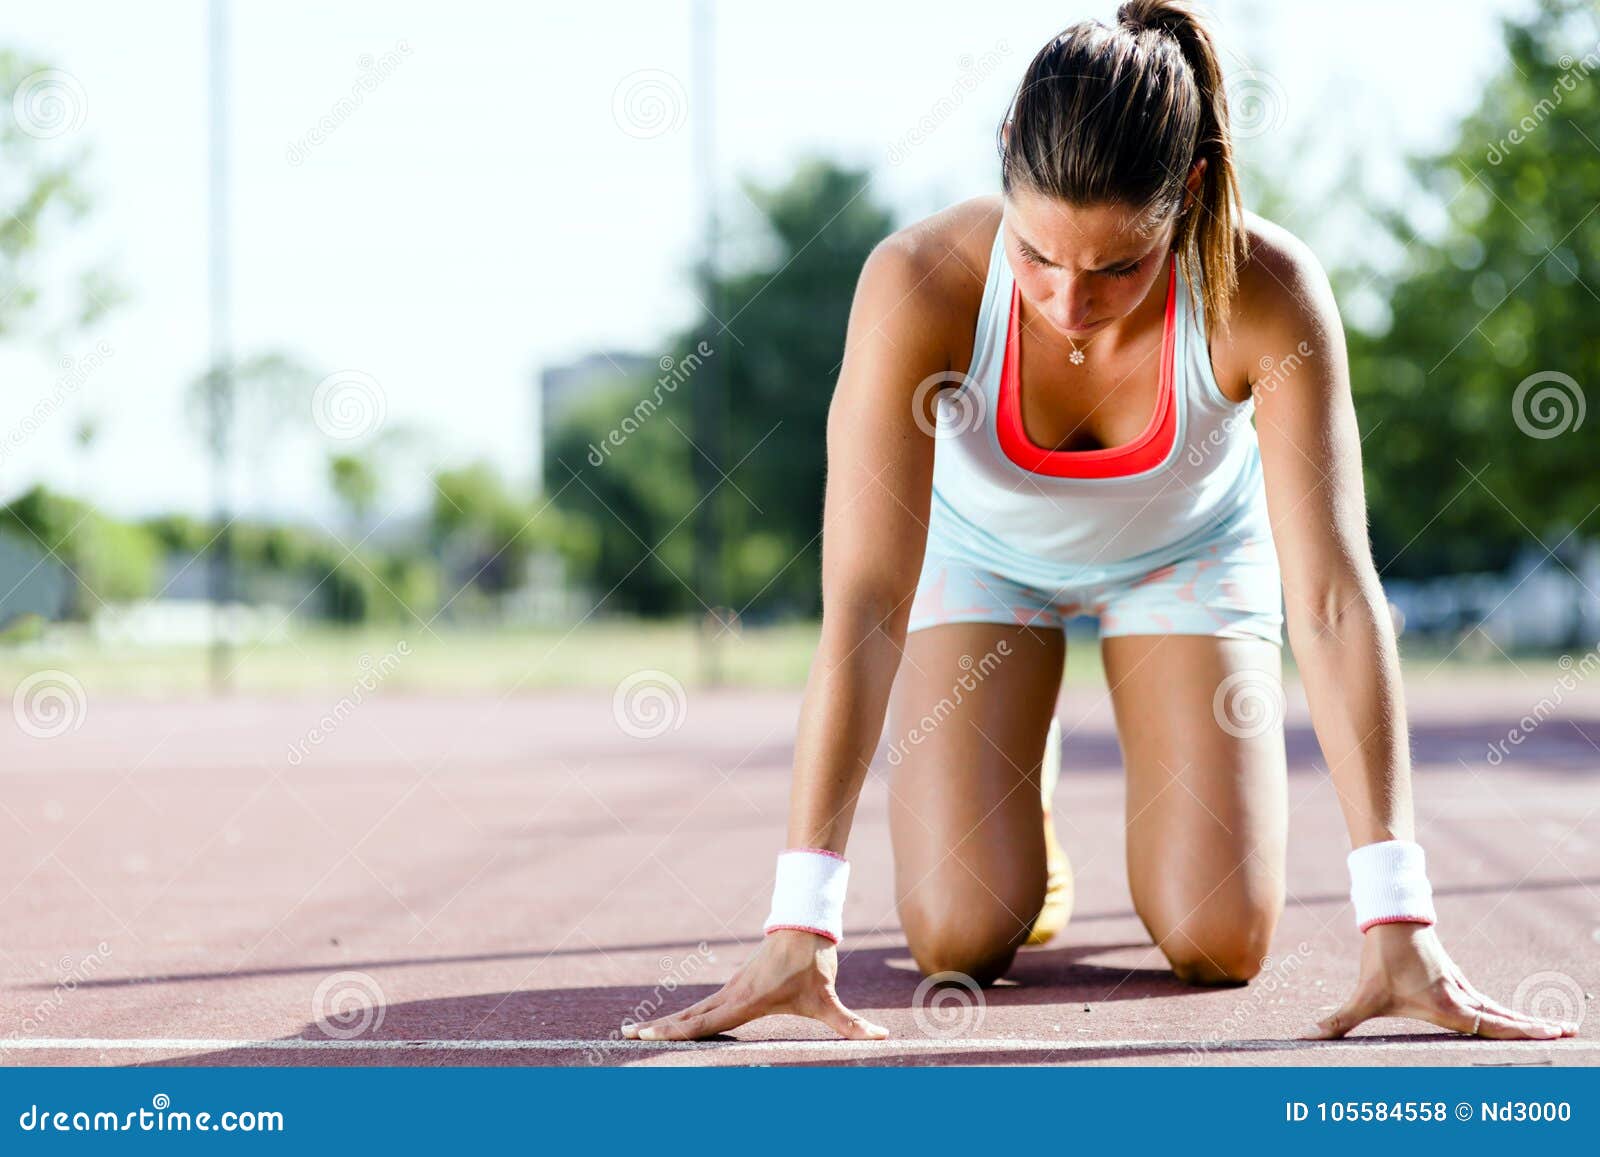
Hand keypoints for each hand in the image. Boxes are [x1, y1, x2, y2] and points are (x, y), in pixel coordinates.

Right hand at [622, 929, 889, 1041]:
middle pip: (688, 1016)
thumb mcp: (829, 1000)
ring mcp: (730, 990)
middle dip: (658, 1028)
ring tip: (637, 1031)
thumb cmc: (813, 965)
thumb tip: (880, 1040)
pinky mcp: (735, 988)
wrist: (804, 927)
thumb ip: (851, 1025)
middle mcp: (731, 995)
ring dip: (667, 1022)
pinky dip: (684, 1017)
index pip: (703, 1021)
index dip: (674, 1030)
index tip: (646, 1034)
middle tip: (626, 1035)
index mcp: (744, 1001)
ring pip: (693, 1010)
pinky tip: (674, 1025)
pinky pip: (703, 1006)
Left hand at [1303, 922, 1579, 1039]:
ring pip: (1500, 1009)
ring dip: (1526, 1021)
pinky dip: (1508, 1013)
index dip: (1515, 1031)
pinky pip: (1489, 1002)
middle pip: (1504, 1017)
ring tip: (1558, 1030)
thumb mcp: (1363, 995)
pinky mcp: (1458, 982)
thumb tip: (1308, 1035)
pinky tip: (1518, 1020)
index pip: (1489, 1023)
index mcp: (1448, 1003)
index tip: (1545, 1036)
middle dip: (1534, 1029)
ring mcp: (1462, 988)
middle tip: (1568, 1034)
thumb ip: (1339, 1020)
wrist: (1391, 920)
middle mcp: (1461, 996)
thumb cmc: (1380, 960)